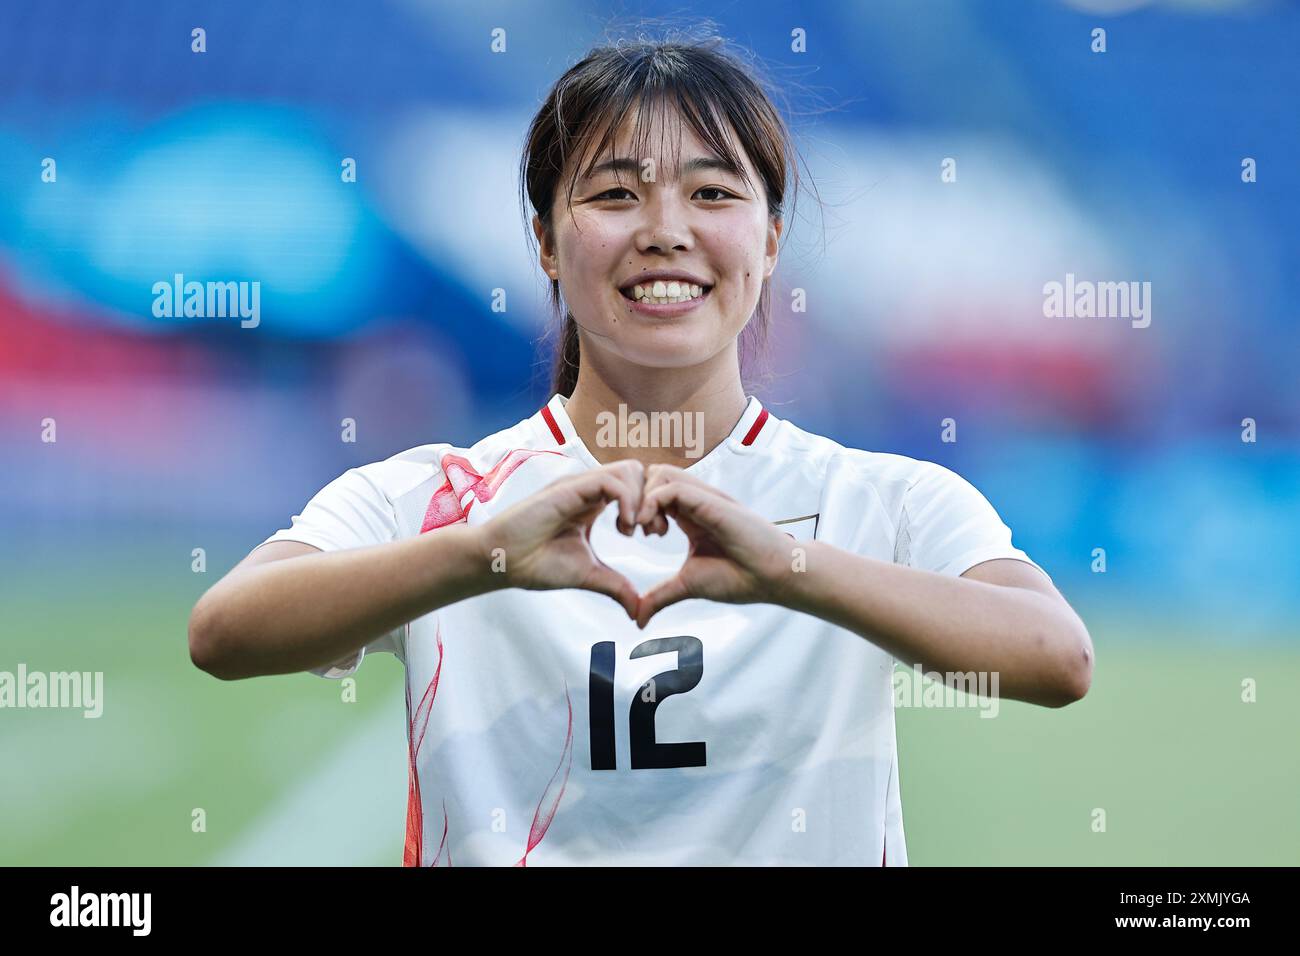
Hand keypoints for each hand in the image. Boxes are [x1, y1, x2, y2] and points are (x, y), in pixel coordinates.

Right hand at [475, 460, 645, 619]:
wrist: (503, 562)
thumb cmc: (537, 564)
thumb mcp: (588, 575)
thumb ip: (616, 586)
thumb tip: (638, 611)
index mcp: (594, 504)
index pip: (637, 487)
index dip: (653, 507)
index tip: (653, 534)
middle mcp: (589, 490)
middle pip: (639, 473)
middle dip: (654, 499)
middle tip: (649, 531)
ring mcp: (579, 486)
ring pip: (629, 471)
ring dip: (641, 499)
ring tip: (632, 530)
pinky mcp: (569, 488)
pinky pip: (610, 480)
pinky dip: (626, 501)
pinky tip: (623, 527)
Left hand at [631, 464, 796, 628]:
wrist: (772, 577)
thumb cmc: (739, 578)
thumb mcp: (687, 585)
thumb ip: (660, 596)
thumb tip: (638, 619)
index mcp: (689, 515)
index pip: (652, 492)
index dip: (635, 507)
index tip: (634, 534)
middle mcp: (694, 502)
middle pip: (651, 476)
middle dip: (634, 499)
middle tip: (636, 530)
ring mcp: (703, 499)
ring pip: (659, 473)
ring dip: (643, 499)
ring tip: (647, 529)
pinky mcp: (710, 502)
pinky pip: (672, 487)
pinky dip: (653, 503)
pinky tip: (656, 530)